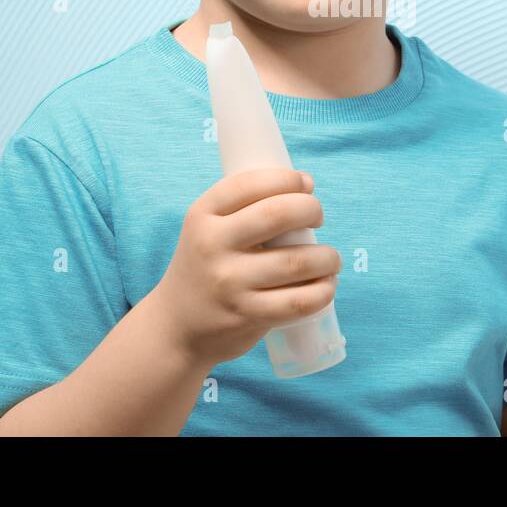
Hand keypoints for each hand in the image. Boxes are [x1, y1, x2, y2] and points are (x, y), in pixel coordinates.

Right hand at [153, 167, 341, 369]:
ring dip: (328, 257)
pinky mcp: (247, 315)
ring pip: (297, 262)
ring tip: (330, 258)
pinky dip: (323, 292)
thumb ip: (244, 207)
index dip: (287, 178)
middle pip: (278, 214)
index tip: (305, 184)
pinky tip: (326, 285)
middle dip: (311, 209)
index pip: (249, 183)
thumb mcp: (207, 229)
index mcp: (202, 215)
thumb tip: (305, 184)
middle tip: (318, 217)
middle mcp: (213, 245)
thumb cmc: (205, 267)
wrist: (175, 327)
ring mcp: (230, 282)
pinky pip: (298, 302)